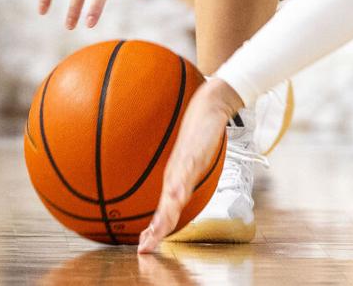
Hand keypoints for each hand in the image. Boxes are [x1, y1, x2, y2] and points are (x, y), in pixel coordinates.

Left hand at [138, 78, 241, 252]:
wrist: (208, 104)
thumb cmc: (197, 131)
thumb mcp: (191, 158)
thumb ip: (185, 175)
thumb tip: (179, 193)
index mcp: (173, 179)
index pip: (162, 211)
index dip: (153, 230)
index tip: (144, 248)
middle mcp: (175, 175)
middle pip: (164, 208)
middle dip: (156, 230)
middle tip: (145, 248)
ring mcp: (184, 165)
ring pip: (172, 194)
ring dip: (165, 214)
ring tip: (156, 231)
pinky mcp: (194, 154)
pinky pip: (186, 173)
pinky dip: (180, 187)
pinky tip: (177, 196)